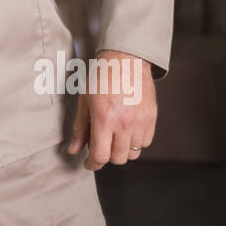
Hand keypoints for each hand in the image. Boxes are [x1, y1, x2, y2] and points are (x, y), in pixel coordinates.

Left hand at [66, 50, 156, 169]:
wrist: (126, 60)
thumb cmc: (102, 77)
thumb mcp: (85, 101)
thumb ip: (80, 128)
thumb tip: (74, 150)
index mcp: (104, 119)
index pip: (100, 156)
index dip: (92, 164)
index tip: (89, 163)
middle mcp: (124, 124)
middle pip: (117, 158)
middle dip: (106, 156)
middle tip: (101, 145)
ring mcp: (140, 122)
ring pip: (133, 153)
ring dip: (122, 149)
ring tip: (115, 135)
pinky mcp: (152, 119)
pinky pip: (146, 143)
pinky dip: (136, 142)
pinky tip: (128, 130)